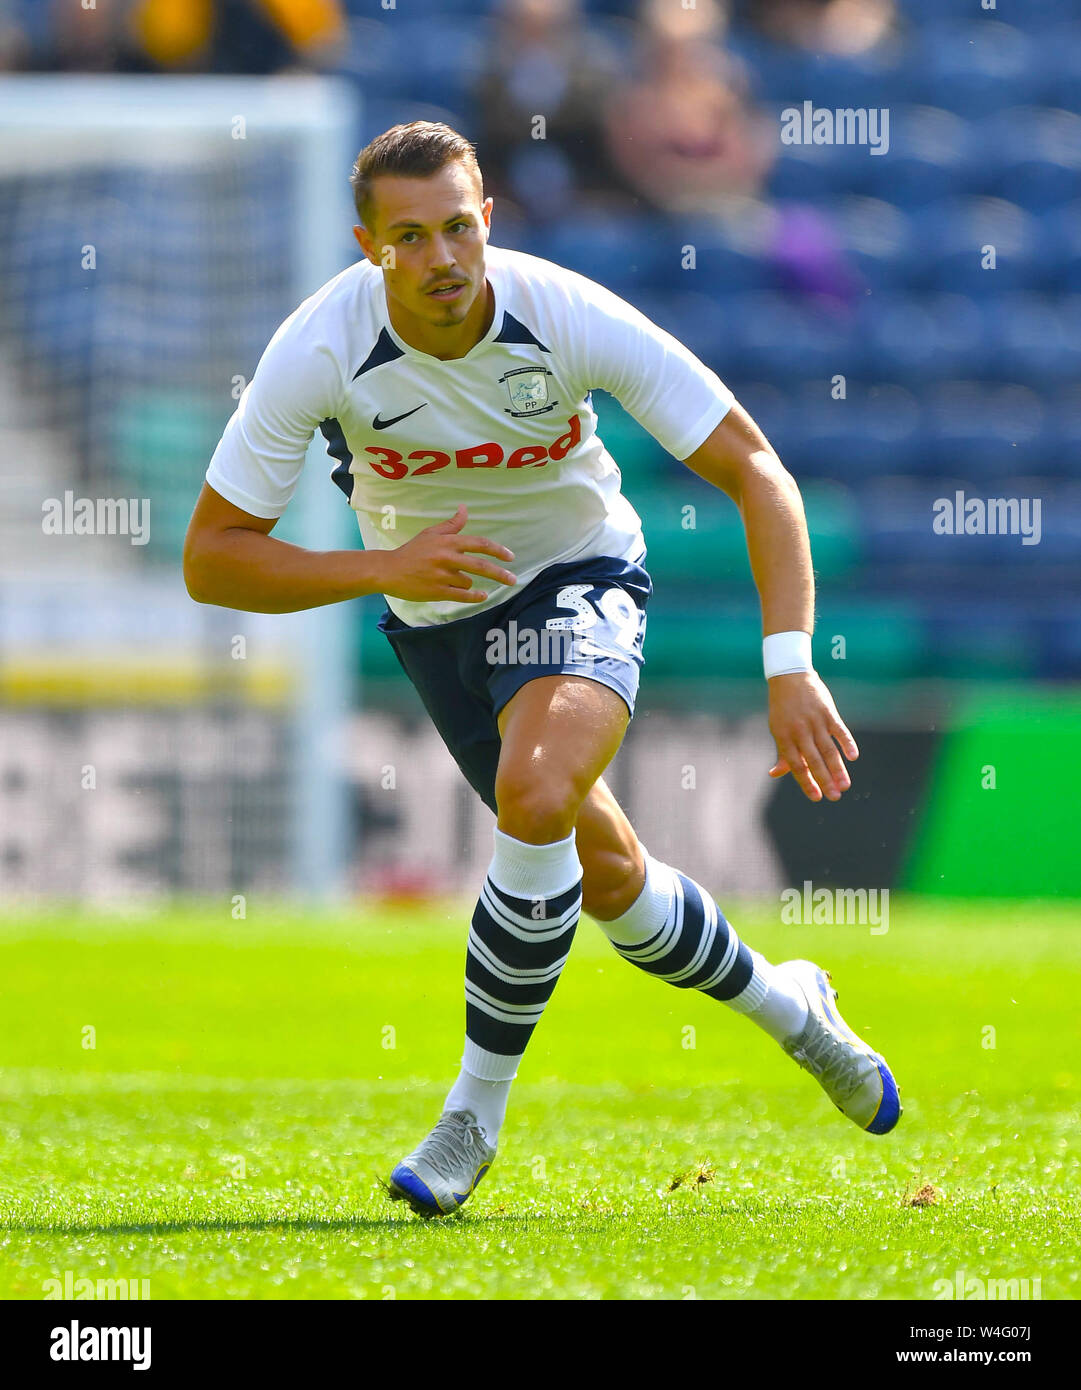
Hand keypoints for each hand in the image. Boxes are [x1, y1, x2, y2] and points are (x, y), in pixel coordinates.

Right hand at [380, 504, 516, 603]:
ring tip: (450, 580)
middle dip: (500, 573)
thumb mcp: (430, 534)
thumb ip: (451, 525)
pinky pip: (462, 596)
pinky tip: (482, 596)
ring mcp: (441, 575)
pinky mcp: (437, 591)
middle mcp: (446, 557)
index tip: (510, 557)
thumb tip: (464, 508)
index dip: (497, 550)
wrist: (388, 570)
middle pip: (480, 565)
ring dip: (467, 583)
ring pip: (468, 581)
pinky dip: (474, 597)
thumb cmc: (412, 551)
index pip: (478, 543)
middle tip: (513, 580)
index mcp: (447, 542)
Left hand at [767, 670, 858, 801]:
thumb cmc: (782, 708)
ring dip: (838, 768)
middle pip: (814, 760)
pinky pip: (839, 730)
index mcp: (784, 737)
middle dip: (825, 780)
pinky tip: (853, 757)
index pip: (796, 765)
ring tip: (845, 785)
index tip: (816, 797)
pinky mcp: (828, 712)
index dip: (807, 782)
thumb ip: (782, 753)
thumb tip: (775, 774)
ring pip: (828, 749)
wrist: (790, 677)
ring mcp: (815, 721)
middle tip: (835, 797)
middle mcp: (799, 731)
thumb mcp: (777, 729)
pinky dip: (847, 743)